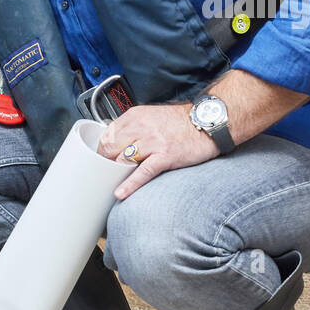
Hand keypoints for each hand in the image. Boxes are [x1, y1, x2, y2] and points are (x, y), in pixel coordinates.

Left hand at [96, 102, 219, 199]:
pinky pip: (143, 172)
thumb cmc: (180, 122)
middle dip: (105, 162)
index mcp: (135, 116)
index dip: (102, 150)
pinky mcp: (165, 156)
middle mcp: (141, 127)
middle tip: (105, 172)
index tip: (101, 159)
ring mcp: (153, 142)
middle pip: (110, 148)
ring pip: (123, 160)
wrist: (208, 121)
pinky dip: (130, 184)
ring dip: (116, 172)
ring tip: (112, 181)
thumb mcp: (150, 116)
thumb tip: (115, 142)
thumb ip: (132, 127)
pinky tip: (120, 192)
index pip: (106, 135)